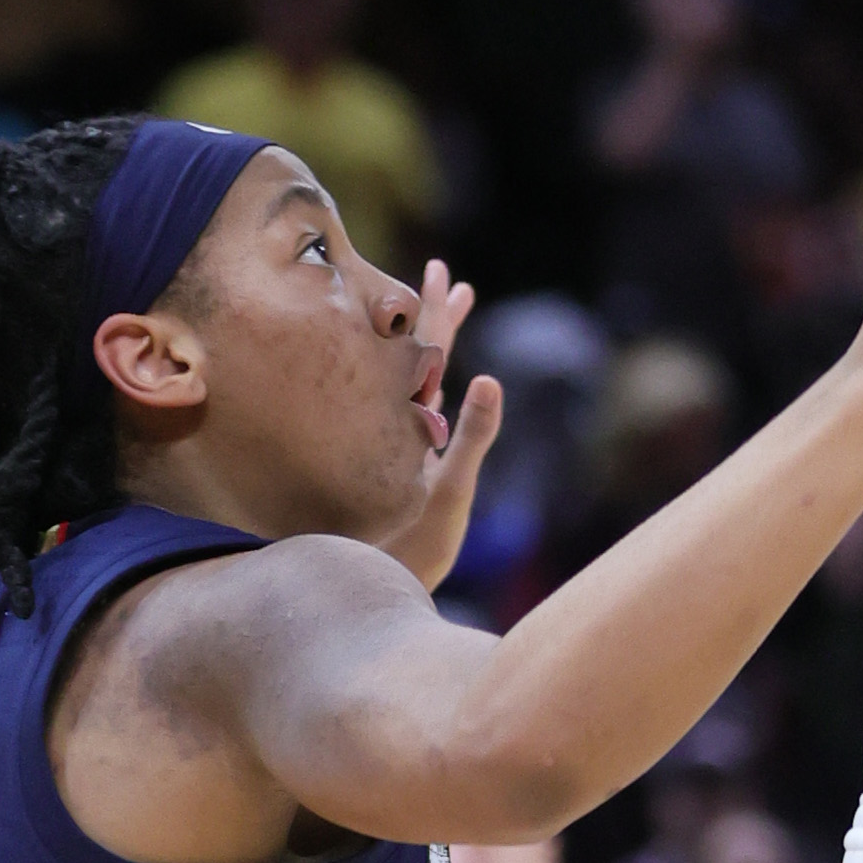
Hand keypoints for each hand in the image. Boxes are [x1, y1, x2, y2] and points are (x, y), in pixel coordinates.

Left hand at [389, 258, 501, 593]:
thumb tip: (488, 378)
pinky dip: (432, 387)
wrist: (373, 592)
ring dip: (437, 347)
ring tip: (452, 312)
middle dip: (437, 317)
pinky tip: (438, 384)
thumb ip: (472, 436)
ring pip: (420, 381)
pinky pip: (418, 413)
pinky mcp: (407, 471)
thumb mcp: (450, 492)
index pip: (429, 353)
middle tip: (445, 276)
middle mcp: (403, 428)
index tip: (441, 270)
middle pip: (423, 357)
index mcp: (411, 422)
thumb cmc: (409, 548)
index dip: (436, 312)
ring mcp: (404, 447)